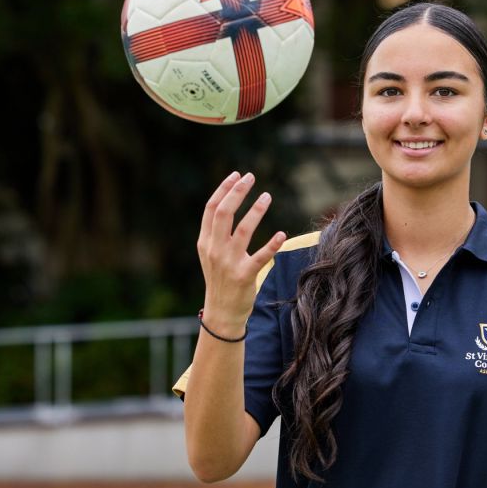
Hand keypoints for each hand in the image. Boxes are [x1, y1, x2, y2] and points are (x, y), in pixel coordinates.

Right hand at [196, 171, 285, 329]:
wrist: (221, 312)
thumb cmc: (220, 280)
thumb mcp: (211, 255)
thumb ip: (216, 233)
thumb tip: (228, 204)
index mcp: (205, 242)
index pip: (211, 209)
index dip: (223, 189)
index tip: (236, 175)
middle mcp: (215, 249)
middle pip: (224, 213)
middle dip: (238, 191)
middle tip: (250, 176)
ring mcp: (228, 263)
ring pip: (243, 230)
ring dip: (256, 210)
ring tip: (267, 196)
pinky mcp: (244, 276)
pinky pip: (260, 257)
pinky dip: (271, 244)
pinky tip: (281, 234)